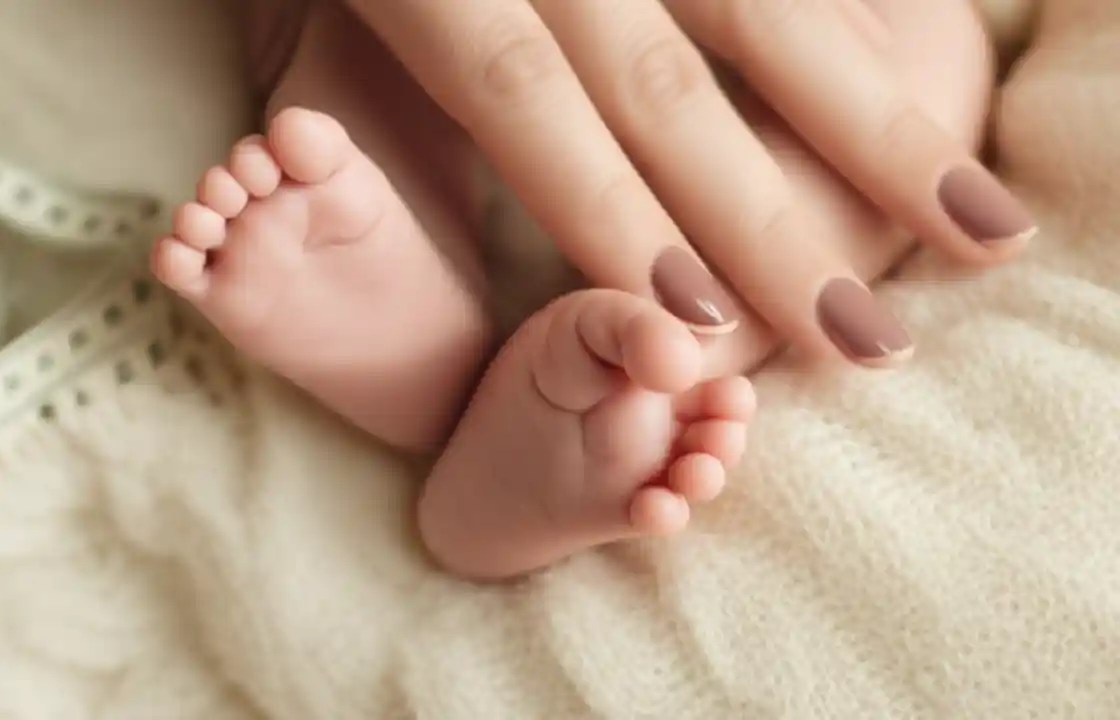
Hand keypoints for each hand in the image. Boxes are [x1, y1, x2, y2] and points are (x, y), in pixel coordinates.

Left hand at [344, 0, 1036, 366]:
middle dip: (771, 218)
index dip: (615, 217)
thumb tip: (482, 188)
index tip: (700, 325)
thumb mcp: (327, 11)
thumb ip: (394, 82)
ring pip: (767, 10)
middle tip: (864, 336)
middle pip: (665, 84)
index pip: (529, 105)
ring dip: (869, 124)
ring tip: (972, 222)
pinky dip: (861, 32)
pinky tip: (932, 95)